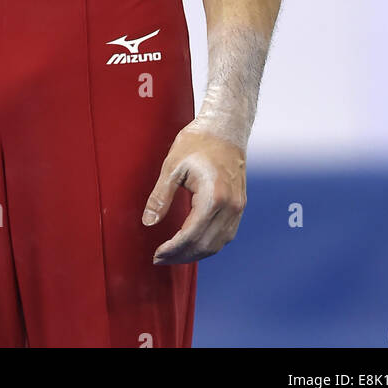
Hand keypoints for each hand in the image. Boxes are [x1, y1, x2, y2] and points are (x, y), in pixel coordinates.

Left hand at [142, 123, 246, 264]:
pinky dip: (208, 244)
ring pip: (217, 244)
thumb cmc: (198, 142)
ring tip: (173, 255)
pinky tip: (192, 243)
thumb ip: (160, 196)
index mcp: (214, 197)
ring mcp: (238, 208)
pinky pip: (225, 235)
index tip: (156, 255)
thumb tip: (148, 222)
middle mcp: (230, 207)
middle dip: (181, 256)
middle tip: (160, 259)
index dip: (173, 249)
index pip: (192, 235)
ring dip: (195, 254)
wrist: (226, 128)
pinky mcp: (239, 206)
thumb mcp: (173, 165)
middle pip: (205, 245)